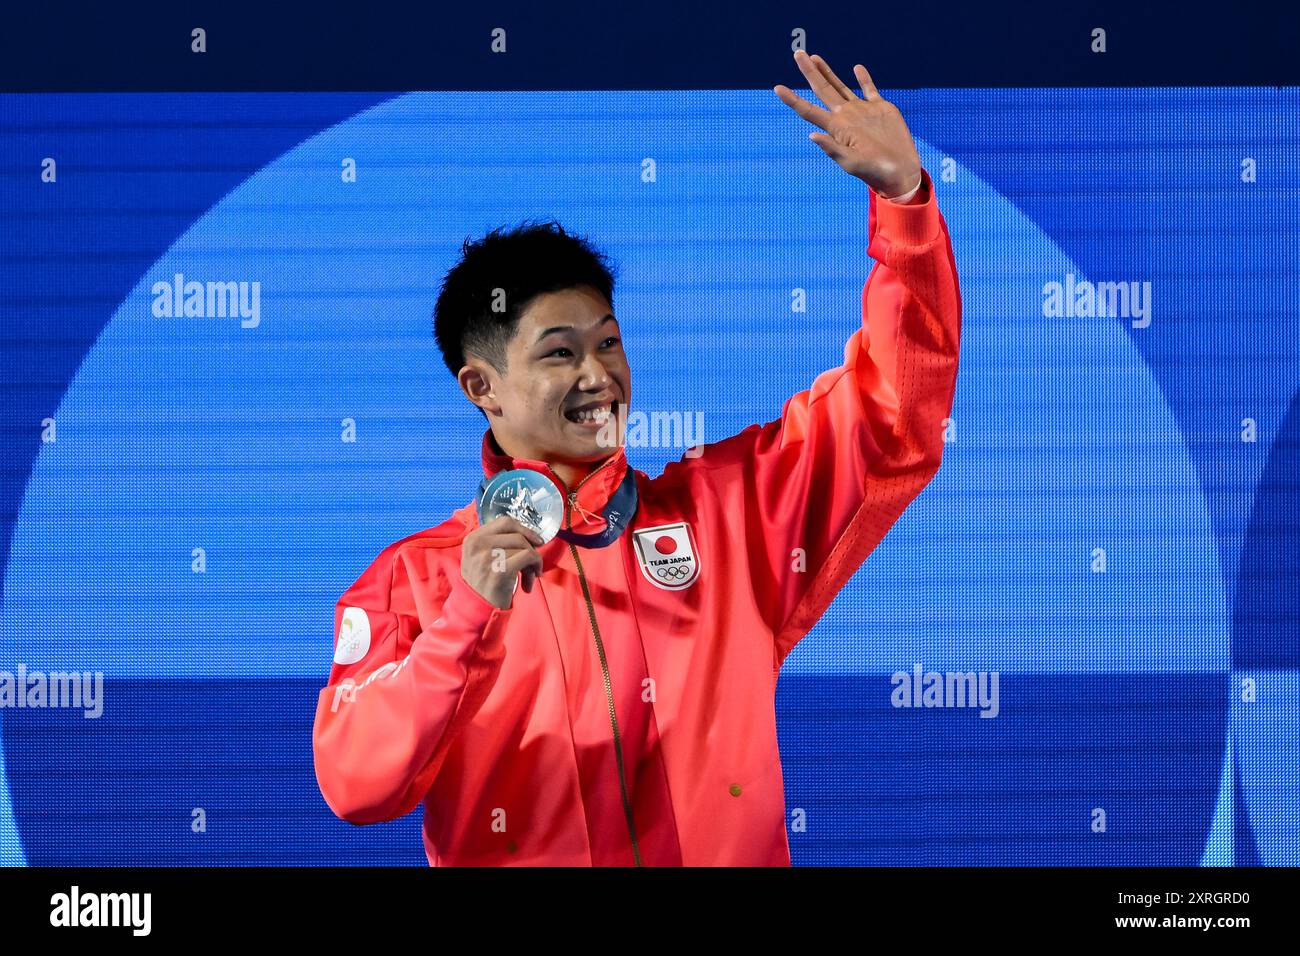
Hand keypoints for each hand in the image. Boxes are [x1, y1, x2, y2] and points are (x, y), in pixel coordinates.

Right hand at [460, 516, 544, 609]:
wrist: (477, 611)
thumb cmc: (484, 584)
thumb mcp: (482, 558)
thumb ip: (498, 542)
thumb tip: (529, 534)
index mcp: (472, 539)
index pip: (504, 522)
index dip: (524, 529)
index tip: (535, 540)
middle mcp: (477, 545)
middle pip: (517, 534)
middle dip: (531, 548)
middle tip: (533, 564)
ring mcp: (486, 557)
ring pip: (525, 546)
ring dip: (534, 562)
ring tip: (529, 577)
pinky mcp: (499, 571)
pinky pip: (528, 556)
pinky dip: (535, 567)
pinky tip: (529, 583)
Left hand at [773, 51, 921, 197]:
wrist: (898, 170)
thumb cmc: (872, 171)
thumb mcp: (850, 163)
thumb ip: (832, 148)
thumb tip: (812, 135)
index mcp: (835, 127)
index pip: (808, 110)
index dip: (792, 100)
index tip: (777, 88)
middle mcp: (845, 116)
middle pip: (822, 90)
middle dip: (809, 72)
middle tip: (798, 54)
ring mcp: (861, 110)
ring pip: (840, 86)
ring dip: (827, 72)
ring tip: (815, 57)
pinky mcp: (880, 107)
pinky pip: (869, 89)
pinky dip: (864, 78)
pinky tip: (856, 68)